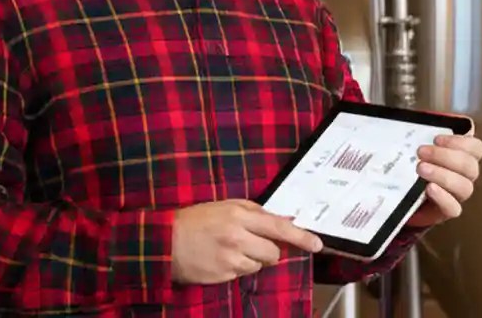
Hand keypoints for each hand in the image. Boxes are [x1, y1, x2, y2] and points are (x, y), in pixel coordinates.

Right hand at [170, 199, 323, 283]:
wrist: (165, 242)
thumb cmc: (195, 220)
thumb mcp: (224, 206)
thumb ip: (255, 212)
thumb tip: (283, 220)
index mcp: (239, 215)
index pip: (278, 227)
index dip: (300, 237)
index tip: (317, 244)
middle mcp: (238, 237)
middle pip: (273, 252)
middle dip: (269, 250)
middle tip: (252, 244)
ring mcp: (231, 259)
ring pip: (259, 265)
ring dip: (251, 260)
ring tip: (229, 250)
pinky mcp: (224, 275)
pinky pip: (242, 274)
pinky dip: (237, 268)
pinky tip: (221, 259)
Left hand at [406, 130, 481, 227]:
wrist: (407, 191)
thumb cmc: (418, 160)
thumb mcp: (421, 142)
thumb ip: (425, 130)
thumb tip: (419, 119)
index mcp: (464, 155)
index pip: (476, 147)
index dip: (460, 142)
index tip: (436, 139)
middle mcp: (466, 175)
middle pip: (470, 166)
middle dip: (445, 157)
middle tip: (421, 152)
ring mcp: (459, 194)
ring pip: (464, 187)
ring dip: (443, 176)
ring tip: (421, 169)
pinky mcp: (448, 210)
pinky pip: (454, 209)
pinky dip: (443, 198)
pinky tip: (429, 189)